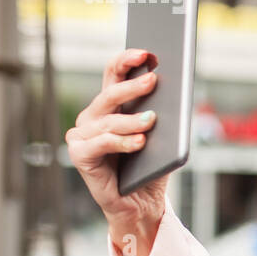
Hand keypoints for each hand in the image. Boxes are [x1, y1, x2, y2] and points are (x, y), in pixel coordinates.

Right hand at [65, 49, 167, 255]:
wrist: (141, 203)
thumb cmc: (151, 166)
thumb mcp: (162, 136)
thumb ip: (163, 114)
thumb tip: (176, 92)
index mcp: (111, 106)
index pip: (114, 74)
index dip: (127, 60)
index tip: (147, 52)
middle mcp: (93, 117)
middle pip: (109, 94)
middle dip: (132, 85)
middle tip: (154, 79)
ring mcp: (83, 136)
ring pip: (107, 120)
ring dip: (131, 119)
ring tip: (152, 119)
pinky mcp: (80, 156)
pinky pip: (101, 144)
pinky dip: (121, 142)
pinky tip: (140, 141)